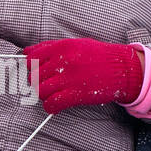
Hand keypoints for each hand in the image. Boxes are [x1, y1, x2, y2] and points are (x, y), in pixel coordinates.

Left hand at [24, 38, 143, 113]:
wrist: (123, 68)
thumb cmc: (99, 56)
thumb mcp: (75, 44)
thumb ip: (49, 47)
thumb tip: (27, 51)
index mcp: (62, 47)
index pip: (31, 59)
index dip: (31, 68)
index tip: (37, 72)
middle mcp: (63, 61)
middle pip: (34, 77)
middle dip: (37, 83)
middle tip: (48, 85)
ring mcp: (69, 78)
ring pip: (40, 91)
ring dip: (44, 95)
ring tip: (54, 94)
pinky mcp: (76, 94)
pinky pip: (52, 104)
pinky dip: (51, 107)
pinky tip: (57, 105)